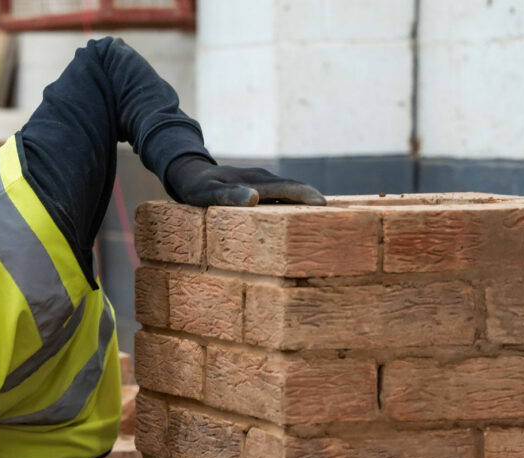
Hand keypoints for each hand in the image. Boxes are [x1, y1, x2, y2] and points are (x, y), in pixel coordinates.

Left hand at [167, 155, 326, 206]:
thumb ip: (228, 195)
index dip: (307, 197)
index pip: (288, 189)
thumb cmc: (195, 188)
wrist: (188, 172)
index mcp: (256, 181)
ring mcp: (261, 181)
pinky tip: (298, 214)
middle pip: (294, 189)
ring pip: (289, 191)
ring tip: (323, 218)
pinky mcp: (258, 186)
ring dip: (306, 201)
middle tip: (335, 217)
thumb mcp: (206, 194)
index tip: (325, 208)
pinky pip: (281, 194)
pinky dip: (293, 201)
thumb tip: (254, 198)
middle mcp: (263, 179)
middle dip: (314, 200)